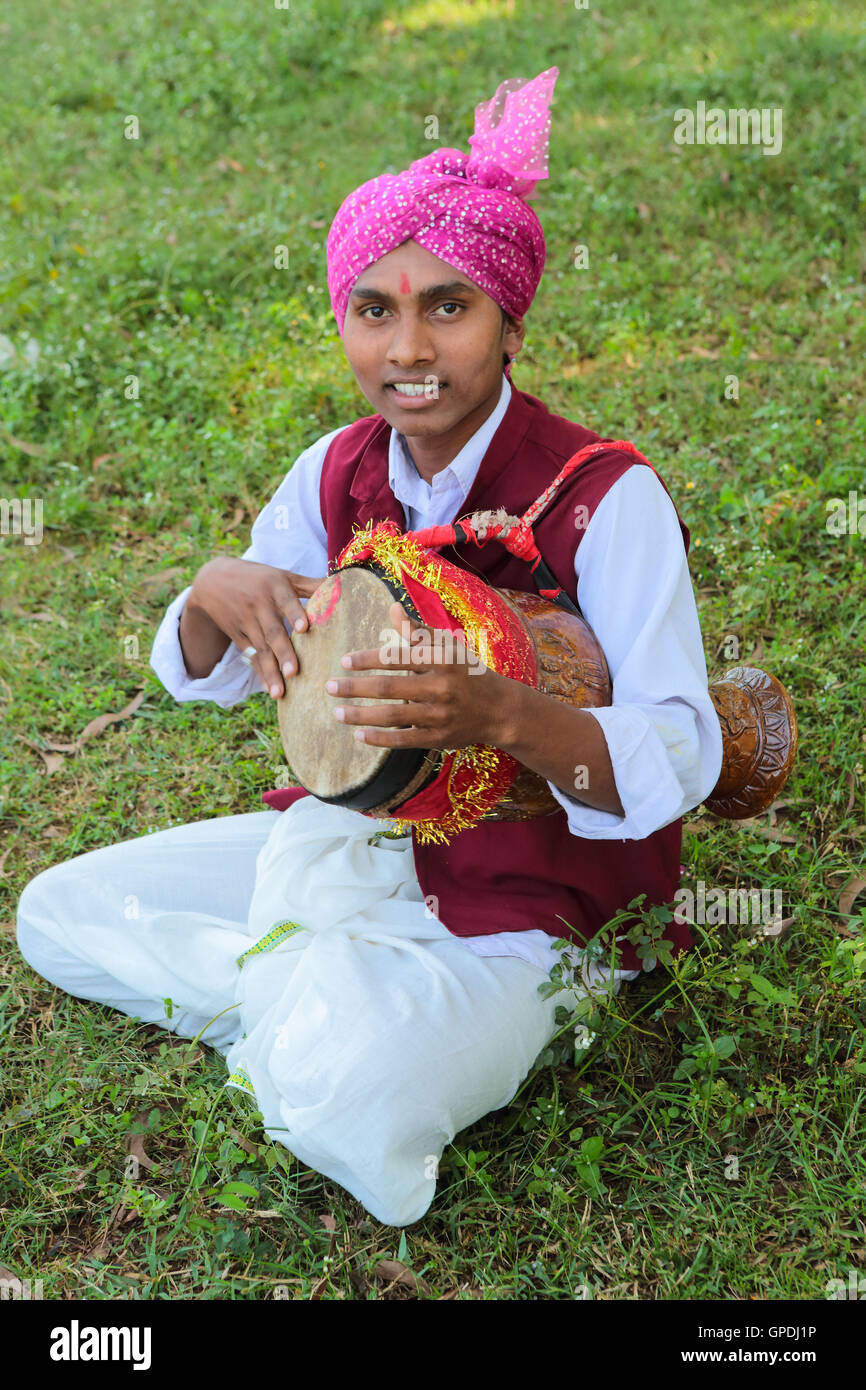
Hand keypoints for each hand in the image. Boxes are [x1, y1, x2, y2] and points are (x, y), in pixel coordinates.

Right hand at [188, 557, 325, 696]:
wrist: (213, 579)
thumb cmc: (259, 578)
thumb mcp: (282, 576)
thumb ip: (311, 584)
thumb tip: (343, 586)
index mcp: (275, 588)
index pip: (286, 601)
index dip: (294, 614)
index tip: (304, 629)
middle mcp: (260, 606)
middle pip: (273, 631)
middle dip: (283, 653)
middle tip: (293, 672)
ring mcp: (247, 622)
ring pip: (260, 649)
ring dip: (269, 671)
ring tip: (278, 693)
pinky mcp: (238, 636)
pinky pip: (250, 656)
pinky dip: (259, 672)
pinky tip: (268, 688)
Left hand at [323, 601, 511, 749]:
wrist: (500, 710)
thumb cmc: (468, 672)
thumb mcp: (449, 647)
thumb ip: (418, 630)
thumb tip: (392, 607)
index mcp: (443, 660)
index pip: (398, 657)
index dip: (368, 659)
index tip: (344, 661)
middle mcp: (442, 688)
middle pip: (389, 688)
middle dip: (355, 688)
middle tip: (329, 687)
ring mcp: (440, 716)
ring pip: (393, 716)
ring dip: (361, 715)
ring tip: (337, 712)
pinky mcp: (438, 738)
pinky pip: (403, 740)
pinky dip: (379, 739)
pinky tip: (359, 734)